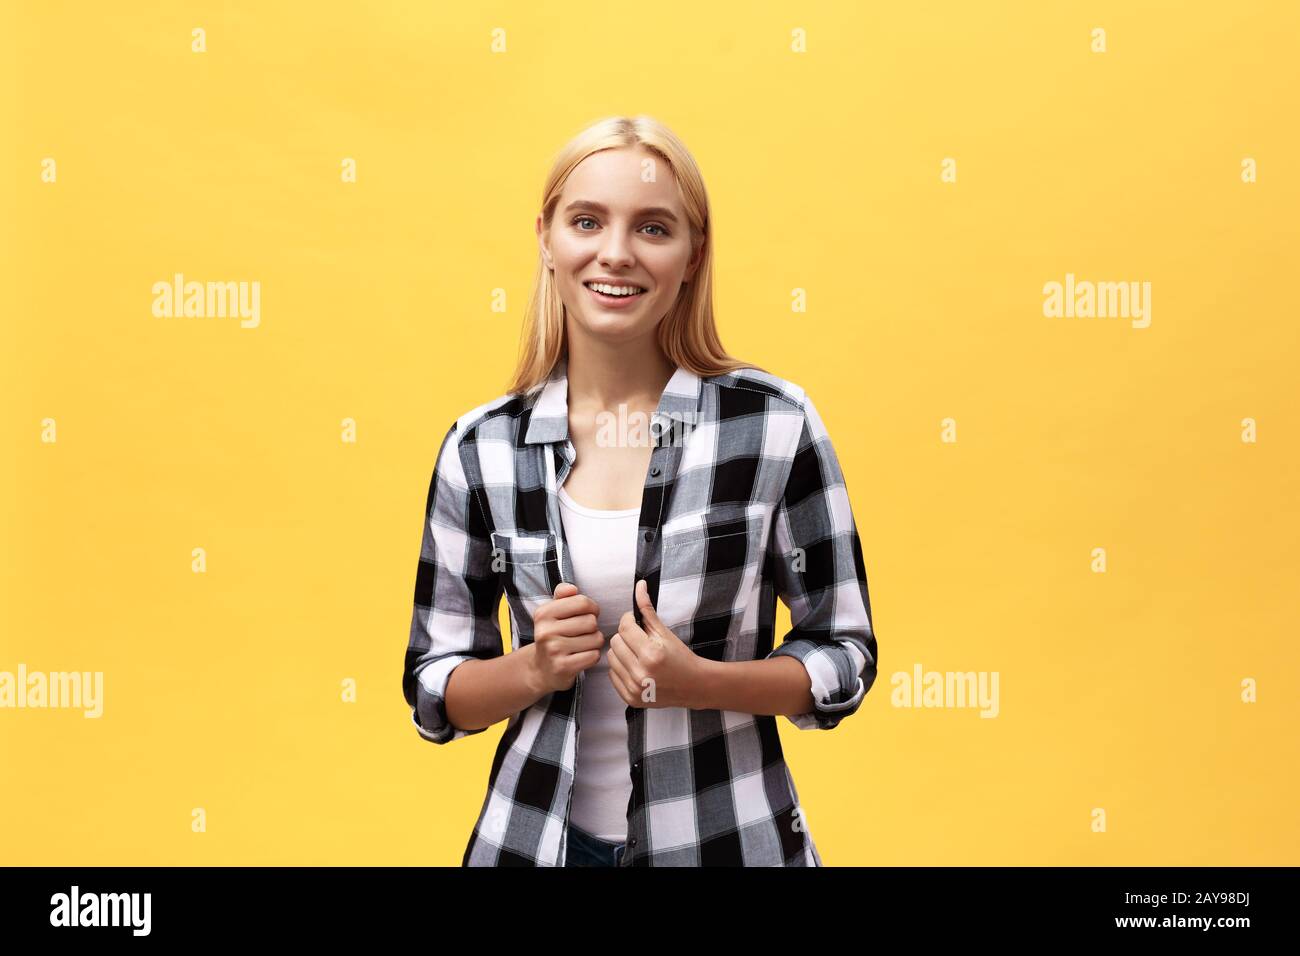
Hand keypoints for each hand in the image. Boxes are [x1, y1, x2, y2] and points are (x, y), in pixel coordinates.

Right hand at [526, 582, 604, 694]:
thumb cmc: (553, 636)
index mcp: (543, 614)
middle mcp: (546, 631)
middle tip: (583, 633)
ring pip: (596, 639)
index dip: (592, 608)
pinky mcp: (563, 667)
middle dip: (593, 628)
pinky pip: (594, 656)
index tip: (588, 614)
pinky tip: (582, 657)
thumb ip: (562, 595)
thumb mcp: (552, 612)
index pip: (582, 602)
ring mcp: (554, 650)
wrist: (541, 669)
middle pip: (591, 621)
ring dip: (594, 643)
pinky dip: (593, 656)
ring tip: (583, 645)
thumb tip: (572, 588)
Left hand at [608, 579, 703, 709]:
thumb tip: (639, 585)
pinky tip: (634, 666)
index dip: (629, 620)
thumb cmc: (681, 657)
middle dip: (625, 636)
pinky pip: (612, 675)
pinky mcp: (630, 698)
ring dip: (621, 652)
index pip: (624, 627)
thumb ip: (647, 609)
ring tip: (636, 653)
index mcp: (651, 654)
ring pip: (611, 658)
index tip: (636, 623)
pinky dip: (620, 668)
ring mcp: (634, 688)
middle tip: (638, 639)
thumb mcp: (665, 632)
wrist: (693, 686)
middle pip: (615, 642)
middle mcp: (641, 673)